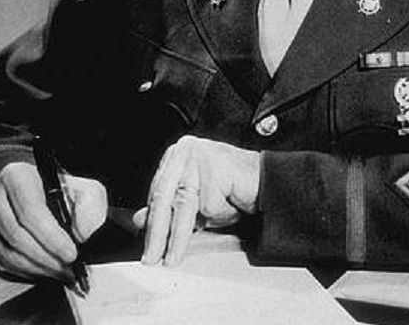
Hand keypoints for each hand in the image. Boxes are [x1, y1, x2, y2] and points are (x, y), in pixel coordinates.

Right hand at [0, 161, 106, 280]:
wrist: (40, 189)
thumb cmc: (62, 189)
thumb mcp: (84, 188)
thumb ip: (90, 207)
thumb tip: (83, 234)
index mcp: (17, 175)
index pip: (31, 211)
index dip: (51, 237)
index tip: (71, 254)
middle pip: (17, 235)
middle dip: (46, 257)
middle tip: (68, 268)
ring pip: (8, 252)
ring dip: (37, 267)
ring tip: (60, 272)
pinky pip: (2, 262)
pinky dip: (26, 271)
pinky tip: (45, 271)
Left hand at [134, 135, 259, 266]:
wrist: (268, 181)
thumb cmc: (234, 191)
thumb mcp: (196, 205)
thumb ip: (169, 209)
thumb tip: (139, 220)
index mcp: (177, 156)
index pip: (157, 191)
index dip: (151, 221)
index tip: (145, 243)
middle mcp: (185, 151)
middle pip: (164, 196)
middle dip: (157, 232)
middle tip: (151, 257)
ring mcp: (198, 155)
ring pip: (183, 204)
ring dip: (179, 236)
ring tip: (173, 258)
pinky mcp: (214, 163)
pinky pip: (209, 202)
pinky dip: (220, 213)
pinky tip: (231, 206)